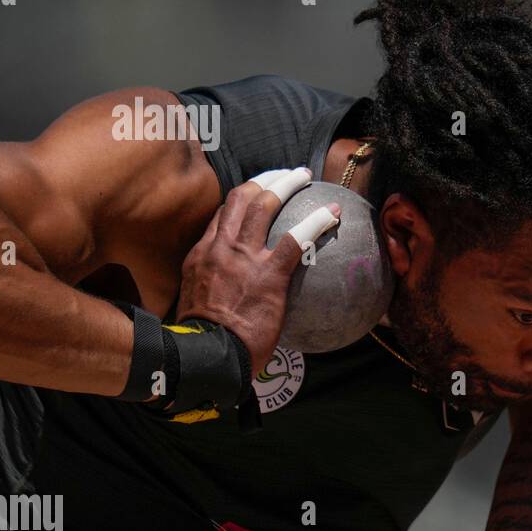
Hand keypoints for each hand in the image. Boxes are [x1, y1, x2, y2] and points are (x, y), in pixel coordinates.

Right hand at [176, 167, 339, 373]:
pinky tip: (334, 212)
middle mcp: (220, 248)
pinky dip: (317, 220)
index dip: (240, 199)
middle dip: (263, 180)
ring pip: (265, 204)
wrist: (208, 354)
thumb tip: (231, 294)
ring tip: (304, 176)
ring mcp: (244, 258)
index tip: (255, 193)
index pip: (221, 216)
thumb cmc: (207, 340)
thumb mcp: (198, 303)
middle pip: (241, 199)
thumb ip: (213, 287)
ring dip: (286, 184)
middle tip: (283, 175)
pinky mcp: (269, 273)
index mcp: (201, 255)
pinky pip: (298, 238)